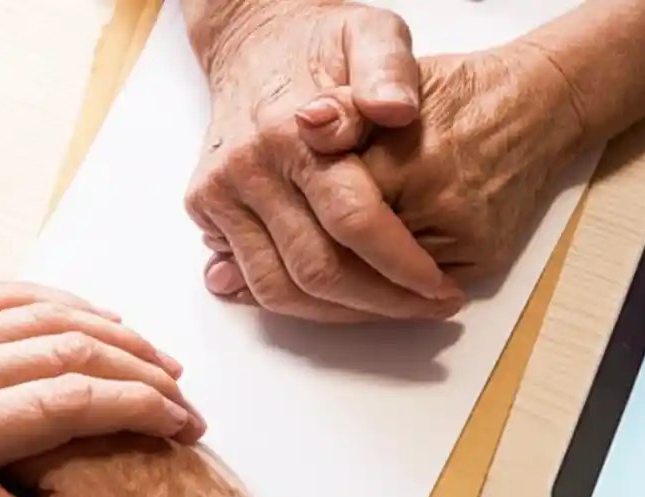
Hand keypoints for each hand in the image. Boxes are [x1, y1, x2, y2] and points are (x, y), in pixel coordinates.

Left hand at [0, 283, 203, 496]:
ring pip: (53, 315)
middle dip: (145, 370)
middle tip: (182, 395)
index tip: (178, 421)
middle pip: (78, 350)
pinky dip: (65, 300)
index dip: (141, 406)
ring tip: (157, 358)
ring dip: (116, 333)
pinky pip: (12, 293)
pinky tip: (98, 316)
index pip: (75, 402)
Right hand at [0, 436, 468, 496]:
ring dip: (65, 407)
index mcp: (64, 446)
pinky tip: (98, 451)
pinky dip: (108, 420)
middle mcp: (105, 422)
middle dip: (16, 413)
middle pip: (42, 396)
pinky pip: (127, 412)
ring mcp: (144, 424)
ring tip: (42, 462)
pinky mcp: (173, 436)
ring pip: (89, 399)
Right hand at [207, 45, 584, 293]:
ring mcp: (219, 191)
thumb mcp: (372, 34)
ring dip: (340, 315)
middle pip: (317, 269)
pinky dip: (299, 301)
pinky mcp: (203, 207)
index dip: (401, 265)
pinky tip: (345, 301)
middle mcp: (248, 166)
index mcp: (292, 130)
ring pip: (278, 288)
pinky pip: (251, 277)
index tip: (440, 287)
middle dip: (380, 302)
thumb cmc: (323, 43)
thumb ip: (389, 70)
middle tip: (428, 307)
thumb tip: (396, 110)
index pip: (353, 220)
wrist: (253, 38)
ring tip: (392, 310)